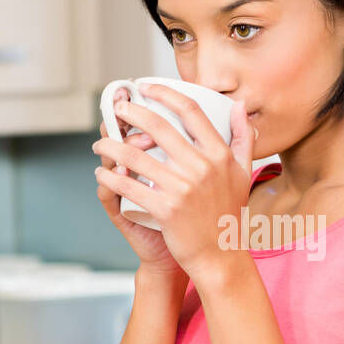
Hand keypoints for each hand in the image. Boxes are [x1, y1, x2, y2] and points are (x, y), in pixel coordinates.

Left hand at [92, 82, 257, 285]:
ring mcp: (183, 188)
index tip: (147, 87)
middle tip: (116, 110)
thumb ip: (243, 138)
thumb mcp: (243, 174)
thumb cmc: (228, 215)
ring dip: (111, 146)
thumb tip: (240, 105)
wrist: (220, 257)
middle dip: (131, 113)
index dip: (166, 93)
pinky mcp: (166, 208)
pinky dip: (111, 177)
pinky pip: (130, 186)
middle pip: (159, 127)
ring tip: (101, 144)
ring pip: (137, 156)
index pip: (191, 111)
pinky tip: (103, 173)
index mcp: (220, 155)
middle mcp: (202, 167)